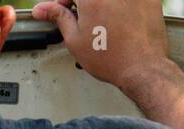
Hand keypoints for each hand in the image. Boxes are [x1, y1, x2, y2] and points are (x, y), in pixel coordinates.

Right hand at [31, 0, 174, 94]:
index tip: (60, 10)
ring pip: (108, 1)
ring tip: (102, 26)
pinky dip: (121, 8)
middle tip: (81, 21)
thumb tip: (43, 9)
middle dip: (82, 6)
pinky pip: (127, 1)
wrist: (141, 67)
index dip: (62, 2)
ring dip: (101, 8)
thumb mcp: (74, 39)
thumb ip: (58, 18)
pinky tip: (119, 23)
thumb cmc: (110, 58)